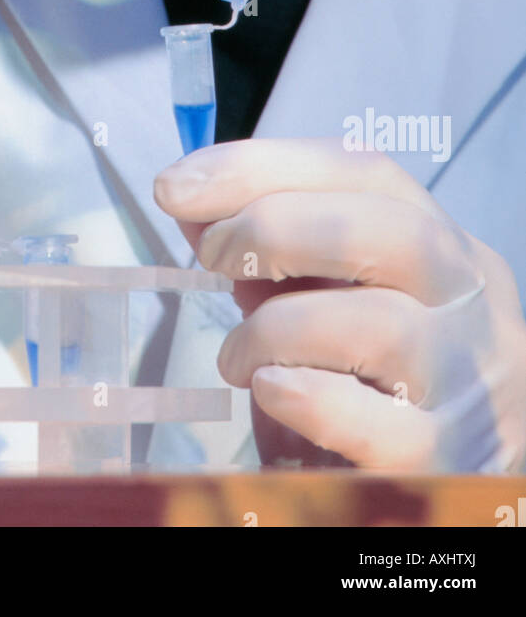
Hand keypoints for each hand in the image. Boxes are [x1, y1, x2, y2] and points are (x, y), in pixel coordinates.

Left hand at [155, 139, 525, 471]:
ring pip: (378, 324)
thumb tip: (191, 204)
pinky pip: (378, 424)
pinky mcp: (447, 460)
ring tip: (236, 359)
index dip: (263, 165)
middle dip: (273, 226)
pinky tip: (271, 391)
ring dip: (275, 330)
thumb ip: (276, 254)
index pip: (365, 172)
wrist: (452, 485)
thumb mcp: (335, 301)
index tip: (177, 185)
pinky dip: (310, 398)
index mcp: (445, 248)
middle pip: (387, 228)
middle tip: (209, 256)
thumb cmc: (377, 382)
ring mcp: (470, 380)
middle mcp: (472, 302)